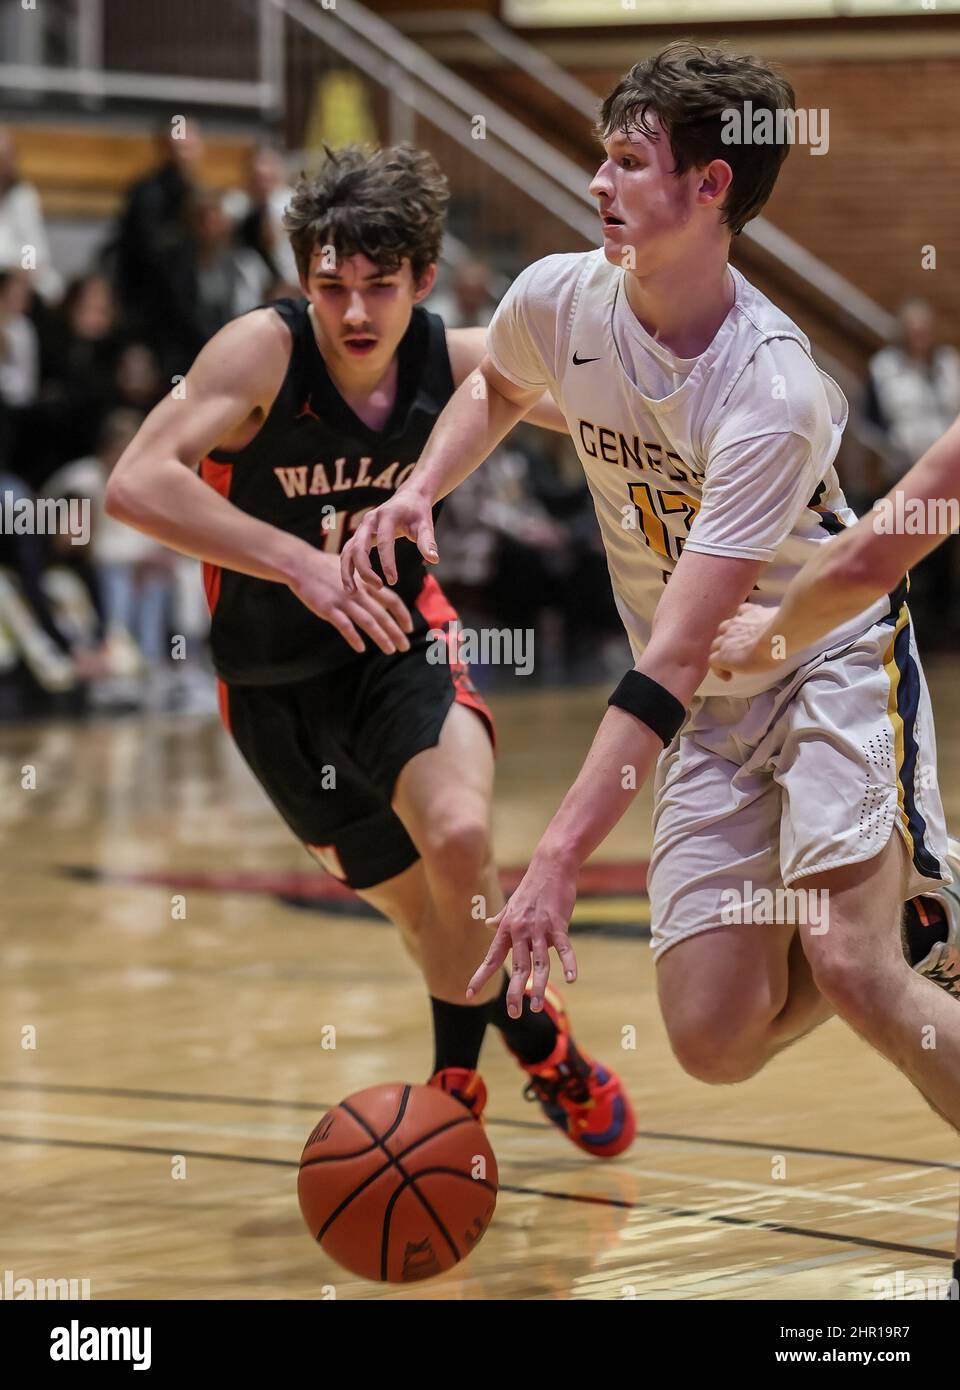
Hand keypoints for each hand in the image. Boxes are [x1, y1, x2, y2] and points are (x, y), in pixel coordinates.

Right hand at [288, 548, 412, 654]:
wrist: (300, 564)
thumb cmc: (324, 566)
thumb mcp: (351, 568)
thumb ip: (365, 580)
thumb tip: (379, 590)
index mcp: (365, 583)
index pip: (391, 600)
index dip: (402, 614)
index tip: (409, 627)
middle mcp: (358, 592)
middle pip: (383, 614)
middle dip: (396, 632)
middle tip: (406, 646)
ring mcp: (343, 601)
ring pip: (368, 621)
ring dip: (381, 637)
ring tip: (390, 650)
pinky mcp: (328, 608)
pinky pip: (344, 625)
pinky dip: (354, 637)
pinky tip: (361, 648)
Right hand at [341, 486, 437, 590]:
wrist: (407, 499)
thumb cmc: (418, 513)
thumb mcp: (426, 525)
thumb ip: (428, 542)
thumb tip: (433, 559)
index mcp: (386, 515)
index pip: (384, 542)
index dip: (387, 562)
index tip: (393, 581)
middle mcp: (369, 521)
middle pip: (359, 547)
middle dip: (365, 569)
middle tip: (378, 587)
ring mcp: (361, 528)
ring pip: (348, 551)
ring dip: (347, 571)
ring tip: (352, 592)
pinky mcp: (358, 535)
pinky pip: (348, 552)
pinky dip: (347, 568)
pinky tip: (351, 585)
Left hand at [466, 856, 577, 1016]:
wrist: (551, 866)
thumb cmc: (532, 887)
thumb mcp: (512, 905)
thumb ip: (500, 919)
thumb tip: (488, 924)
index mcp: (507, 929)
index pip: (491, 957)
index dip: (480, 976)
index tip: (468, 994)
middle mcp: (520, 931)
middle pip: (516, 966)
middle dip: (514, 991)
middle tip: (513, 1012)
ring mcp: (539, 928)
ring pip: (539, 963)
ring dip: (539, 986)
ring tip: (537, 1007)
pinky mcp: (558, 924)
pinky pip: (564, 948)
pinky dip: (568, 963)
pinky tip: (571, 978)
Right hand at [709, 602, 780, 680]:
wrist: (780, 634)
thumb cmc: (768, 656)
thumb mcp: (753, 670)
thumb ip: (742, 665)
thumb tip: (743, 662)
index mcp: (725, 656)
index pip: (713, 661)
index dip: (719, 668)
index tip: (728, 674)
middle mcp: (726, 638)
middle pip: (716, 644)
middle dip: (721, 650)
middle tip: (733, 656)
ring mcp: (736, 622)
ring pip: (724, 627)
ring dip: (728, 633)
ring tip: (738, 638)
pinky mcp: (749, 611)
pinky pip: (740, 611)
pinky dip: (742, 616)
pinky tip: (748, 619)